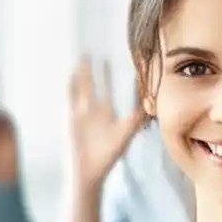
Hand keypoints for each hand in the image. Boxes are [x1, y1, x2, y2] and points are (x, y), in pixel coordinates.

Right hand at [68, 56, 145, 189]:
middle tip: (102, 51)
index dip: (118, 78)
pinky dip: (71, 86)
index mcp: (108, 111)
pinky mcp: (72, 117)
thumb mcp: (126, 133)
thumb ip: (137, 118)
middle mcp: (95, 109)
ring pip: (83, 87)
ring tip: (86, 56)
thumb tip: (150, 103)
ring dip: (84, 73)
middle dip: (99, 70)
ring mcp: (83, 112)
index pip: (113, 90)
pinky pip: (71, 98)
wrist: (90, 170)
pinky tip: (72, 74)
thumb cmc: (109, 155)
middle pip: (97, 84)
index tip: (124, 62)